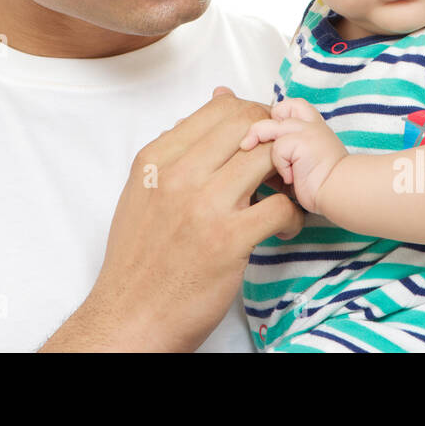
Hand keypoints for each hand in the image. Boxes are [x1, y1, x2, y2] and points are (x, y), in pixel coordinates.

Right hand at [41, 86, 303, 351]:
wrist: (131, 317)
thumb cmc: (139, 259)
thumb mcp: (143, 193)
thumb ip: (174, 152)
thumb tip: (208, 109)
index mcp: (156, 160)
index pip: (219, 109)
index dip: (252, 117)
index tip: (261, 138)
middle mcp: (178, 176)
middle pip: (247, 125)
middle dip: (273, 137)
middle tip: (280, 161)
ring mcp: (204, 207)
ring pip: (267, 158)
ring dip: (286, 173)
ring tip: (285, 192)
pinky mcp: (230, 240)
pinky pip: (281, 206)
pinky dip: (293, 214)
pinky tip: (285, 227)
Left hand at [239, 97, 347, 215]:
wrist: (344, 192)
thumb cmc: (325, 186)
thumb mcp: (301, 165)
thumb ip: (284, 157)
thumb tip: (256, 161)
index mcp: (314, 126)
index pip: (290, 106)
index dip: (275, 116)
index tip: (265, 137)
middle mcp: (310, 124)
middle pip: (276, 110)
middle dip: (258, 128)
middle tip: (247, 144)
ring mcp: (307, 130)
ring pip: (268, 127)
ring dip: (260, 144)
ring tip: (266, 163)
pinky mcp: (302, 141)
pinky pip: (277, 148)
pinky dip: (280, 165)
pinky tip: (290, 179)